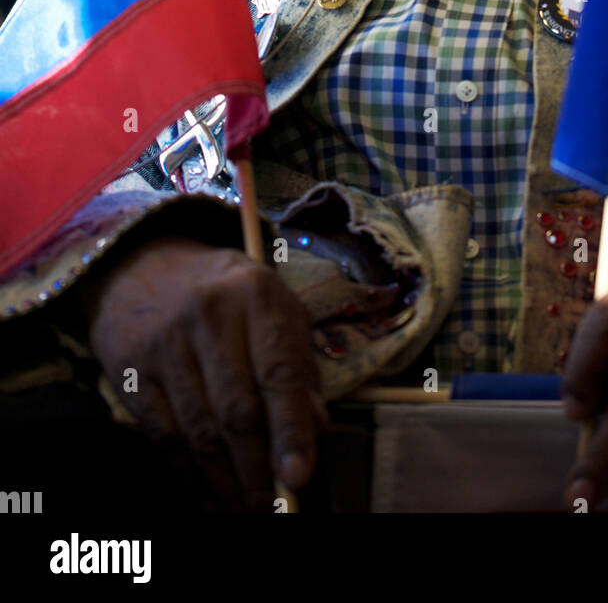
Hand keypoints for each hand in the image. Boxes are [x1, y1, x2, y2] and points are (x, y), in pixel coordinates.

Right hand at [79, 235, 324, 511]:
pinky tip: (204, 490)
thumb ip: (298, 362)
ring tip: (241, 506)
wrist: (142, 262)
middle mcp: (209, 315)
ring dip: (223, 479)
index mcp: (255, 295)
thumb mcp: (273, 307)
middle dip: (256, 469)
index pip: (279, 372)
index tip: (299, 476)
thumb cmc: (225, 292)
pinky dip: (185, 472)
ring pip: (198, 430)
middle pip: (237, 410)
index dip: (291, 430)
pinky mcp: (129, 368)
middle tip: (270, 505)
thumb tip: (317, 426)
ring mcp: (164, 342)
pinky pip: (161, 434)